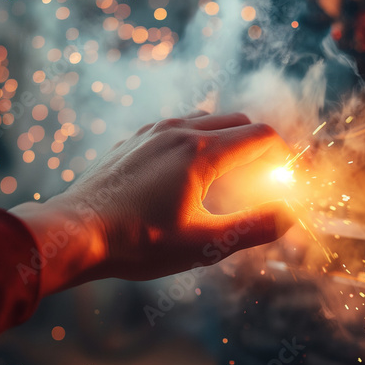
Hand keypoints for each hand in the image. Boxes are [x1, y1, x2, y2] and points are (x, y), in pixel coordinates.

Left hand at [11, 112, 295, 293]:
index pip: (260, 135)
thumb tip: (290, 214)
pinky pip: (176, 128)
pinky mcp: (131, 142)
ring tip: (229, 175)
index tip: (289, 174)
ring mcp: (152, 133)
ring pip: (205, 120)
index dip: (283, 153)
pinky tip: (186, 174)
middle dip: (258, 144)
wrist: (75, 233)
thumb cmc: (139, 243)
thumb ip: (253, 227)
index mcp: (202, 152)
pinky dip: (197, 141)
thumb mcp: (205, 244)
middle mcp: (179, 131)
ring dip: (227, 138)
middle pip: (236, 120)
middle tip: (264, 177)